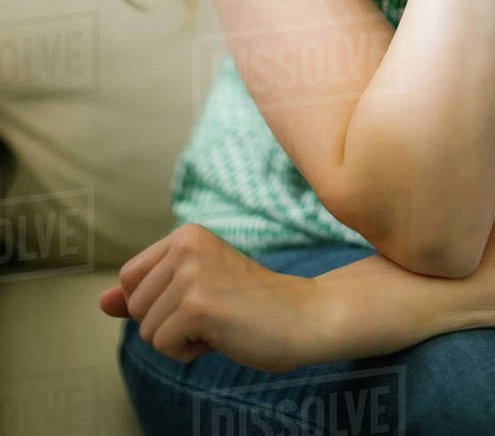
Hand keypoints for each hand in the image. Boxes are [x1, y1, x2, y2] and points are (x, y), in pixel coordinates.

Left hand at [98, 224, 319, 371]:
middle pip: (134, 306)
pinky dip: (188, 353)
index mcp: (185, 234)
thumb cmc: (248, 306)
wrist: (301, 316)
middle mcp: (186, 245)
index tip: (200, 298)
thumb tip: (100, 302)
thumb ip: (146, 294)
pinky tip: (222, 335)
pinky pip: (163, 345)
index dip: (156, 303)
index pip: (129, 279)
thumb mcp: (192, 291)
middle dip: (165, 323)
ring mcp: (191, 273)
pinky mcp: (198, 304)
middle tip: (214, 313)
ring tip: (220, 323)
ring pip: (146, 329)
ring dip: (179, 339)